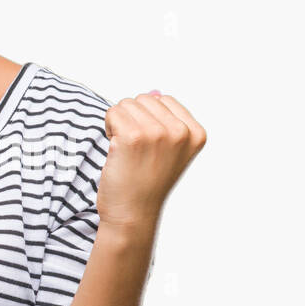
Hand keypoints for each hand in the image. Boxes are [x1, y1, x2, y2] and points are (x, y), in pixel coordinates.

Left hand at [96, 92, 206, 231]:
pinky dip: (109, 130)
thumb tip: (155, 91)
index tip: (152, 148)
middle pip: (144, 99)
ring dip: (120, 125)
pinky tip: (117, 152)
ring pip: (126, 104)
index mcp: (195, 133)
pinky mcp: (132, 137)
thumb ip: (165, 118)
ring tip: (127, 152)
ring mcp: (157, 133)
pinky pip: (112, 113)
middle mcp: (180, 132)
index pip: (163, 100)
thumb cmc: (147, 184)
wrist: (133, 215)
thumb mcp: (168, 150)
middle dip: (133, 120)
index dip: (149, 119)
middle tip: (137, 151)